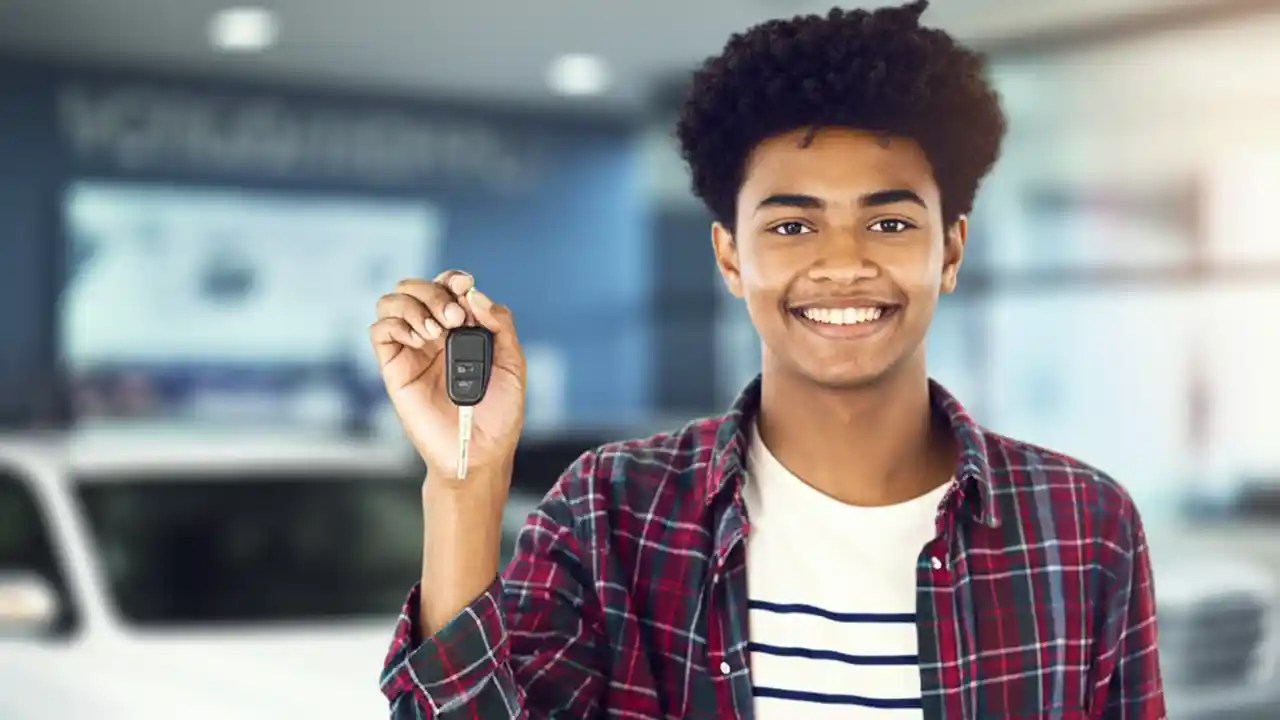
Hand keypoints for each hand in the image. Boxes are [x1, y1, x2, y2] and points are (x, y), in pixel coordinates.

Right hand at [370, 270, 524, 483]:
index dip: (452, 279)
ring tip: (436, 331)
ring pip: (392, 302)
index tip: (465, 287)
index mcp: (462, 330)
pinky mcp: (394, 369)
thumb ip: (501, 325)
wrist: (480, 453)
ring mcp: (412, 350)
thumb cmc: (499, 415)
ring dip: (414, 305)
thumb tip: (475, 295)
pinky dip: (397, 324)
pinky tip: (420, 341)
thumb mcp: (513, 365)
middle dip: (434, 292)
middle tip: (454, 318)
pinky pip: (379, 331)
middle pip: (417, 287)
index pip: (447, 287)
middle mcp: (434, 335)